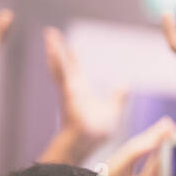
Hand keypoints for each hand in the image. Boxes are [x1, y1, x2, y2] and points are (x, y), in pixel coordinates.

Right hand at [42, 27, 126, 157]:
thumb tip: (126, 85)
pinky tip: (52, 49)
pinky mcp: (68, 92)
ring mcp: (68, 90)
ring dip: (54, 49)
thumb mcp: (114, 109)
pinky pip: (62, 73)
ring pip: (59, 65)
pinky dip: (57, 61)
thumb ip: (118, 97)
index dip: (71, 58)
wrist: (89, 142)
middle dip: (57, 49)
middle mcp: (72, 88)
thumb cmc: (98, 131)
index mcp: (81, 91)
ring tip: (50, 34)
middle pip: (63, 64)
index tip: (68, 46)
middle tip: (50, 32)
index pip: (75, 71)